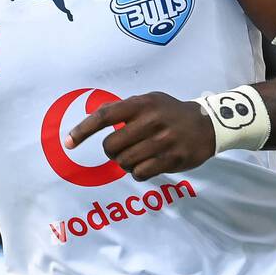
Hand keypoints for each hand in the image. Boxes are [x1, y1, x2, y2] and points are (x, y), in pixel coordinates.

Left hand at [63, 91, 216, 182]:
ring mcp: (163, 141)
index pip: (104, 116)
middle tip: (122, 149)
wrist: (207, 124)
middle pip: (111, 146)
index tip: (68, 142)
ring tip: (136, 156)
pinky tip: (146, 165)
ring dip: (125, 163)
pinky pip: (140, 174)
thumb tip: (90, 119)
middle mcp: (152, 120)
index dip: (83, 130)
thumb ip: (121, 108)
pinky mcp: (172, 159)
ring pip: (124, 162)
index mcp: (142, 103)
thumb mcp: (148, 100)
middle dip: (111, 152)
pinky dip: (137, 172)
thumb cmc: (169, 112)